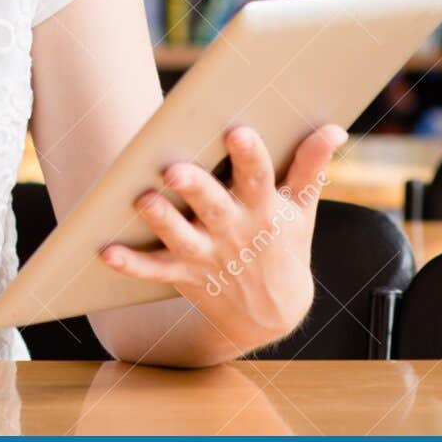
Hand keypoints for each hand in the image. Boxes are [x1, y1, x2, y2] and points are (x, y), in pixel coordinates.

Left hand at [98, 122, 348, 355]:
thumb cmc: (283, 244)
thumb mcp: (302, 209)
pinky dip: (131, 264)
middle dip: (195, 189)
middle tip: (174, 170)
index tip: (238, 131)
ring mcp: (208, 255)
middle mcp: (233, 232)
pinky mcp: (186, 275)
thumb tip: (335, 129)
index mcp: (263, 210)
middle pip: (213, 208)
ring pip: (181, 238)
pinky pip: (155, 270)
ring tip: (143, 201)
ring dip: (161, 221)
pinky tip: (107, 251)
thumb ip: (310, 167)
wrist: (273, 312)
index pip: (259, 178)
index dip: (250, 156)